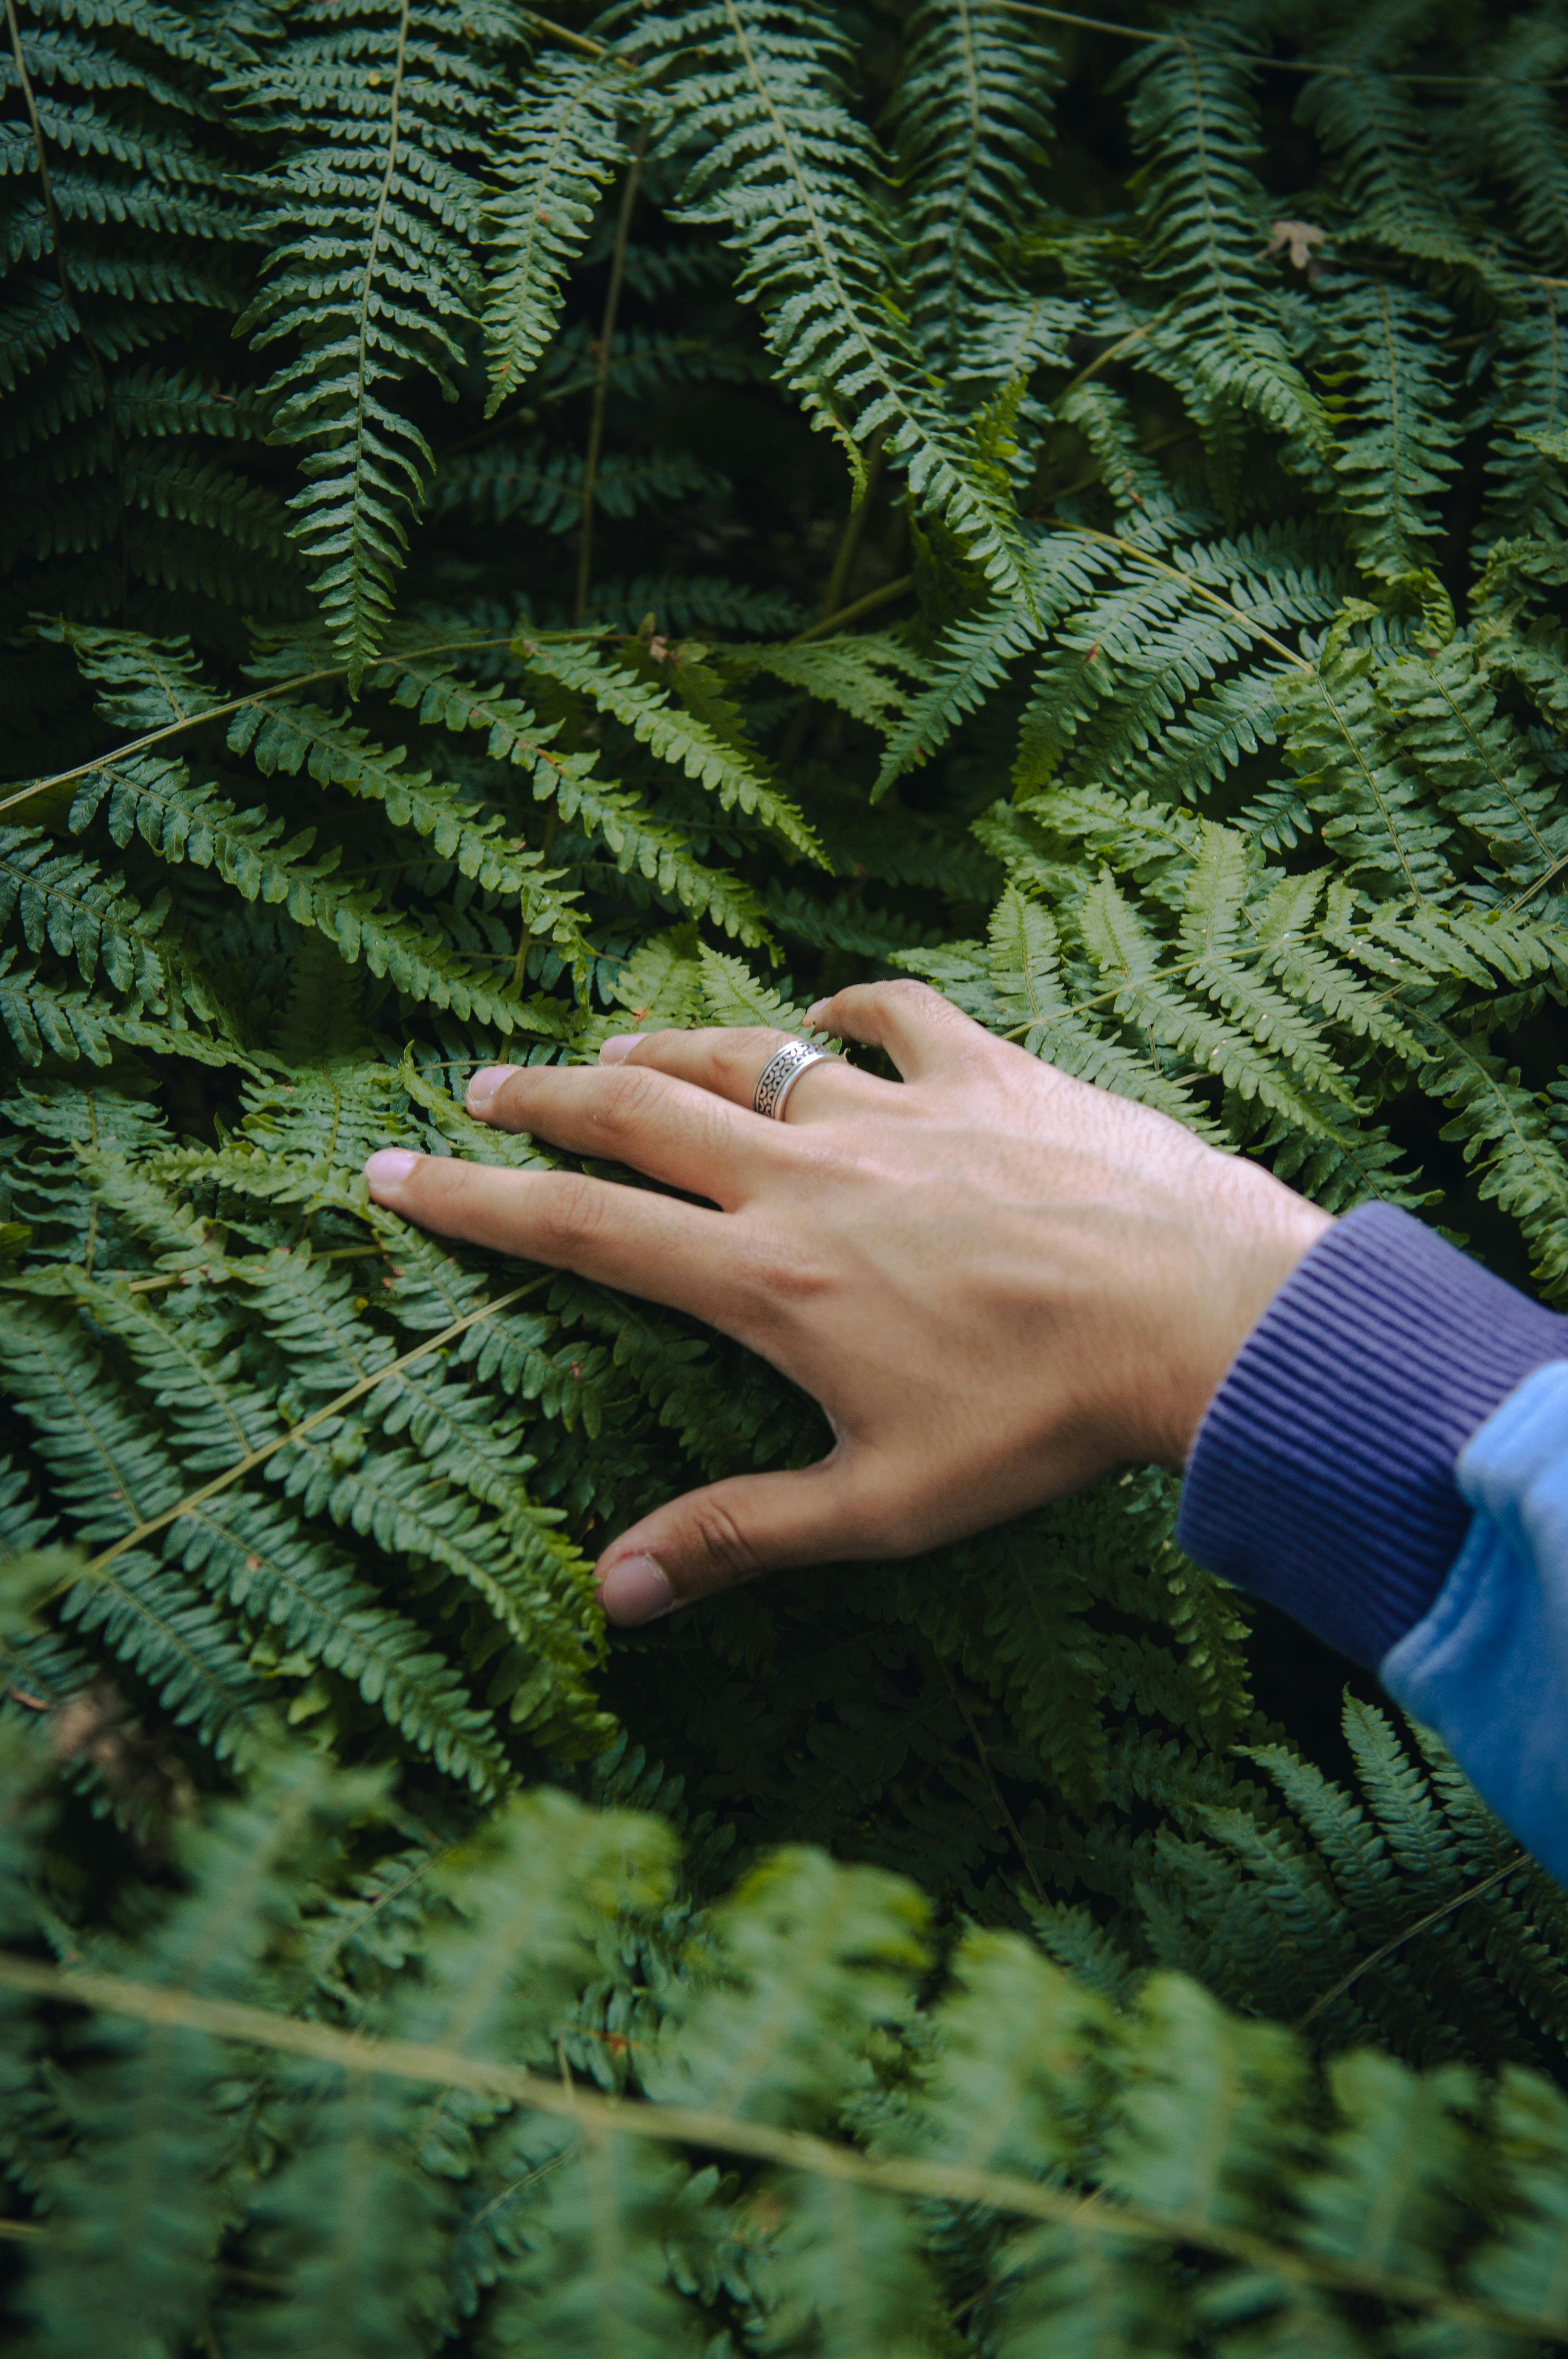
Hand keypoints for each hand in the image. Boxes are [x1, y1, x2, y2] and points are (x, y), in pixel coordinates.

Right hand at [363, 982, 1331, 1624]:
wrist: (1202, 1319)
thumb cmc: (1042, 1425)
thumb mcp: (882, 1506)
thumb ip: (739, 1534)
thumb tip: (612, 1592)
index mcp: (766, 1278)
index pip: (580, 1230)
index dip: (472, 1202)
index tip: (390, 1174)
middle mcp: (809, 1174)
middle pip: (636, 1113)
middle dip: (541, 1098)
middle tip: (476, 1086)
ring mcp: (898, 1109)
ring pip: (745, 1051)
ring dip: (665, 1044)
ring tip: (611, 1043)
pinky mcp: (989, 1073)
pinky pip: (896, 1015)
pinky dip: (848, 1011)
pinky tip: (827, 1019)